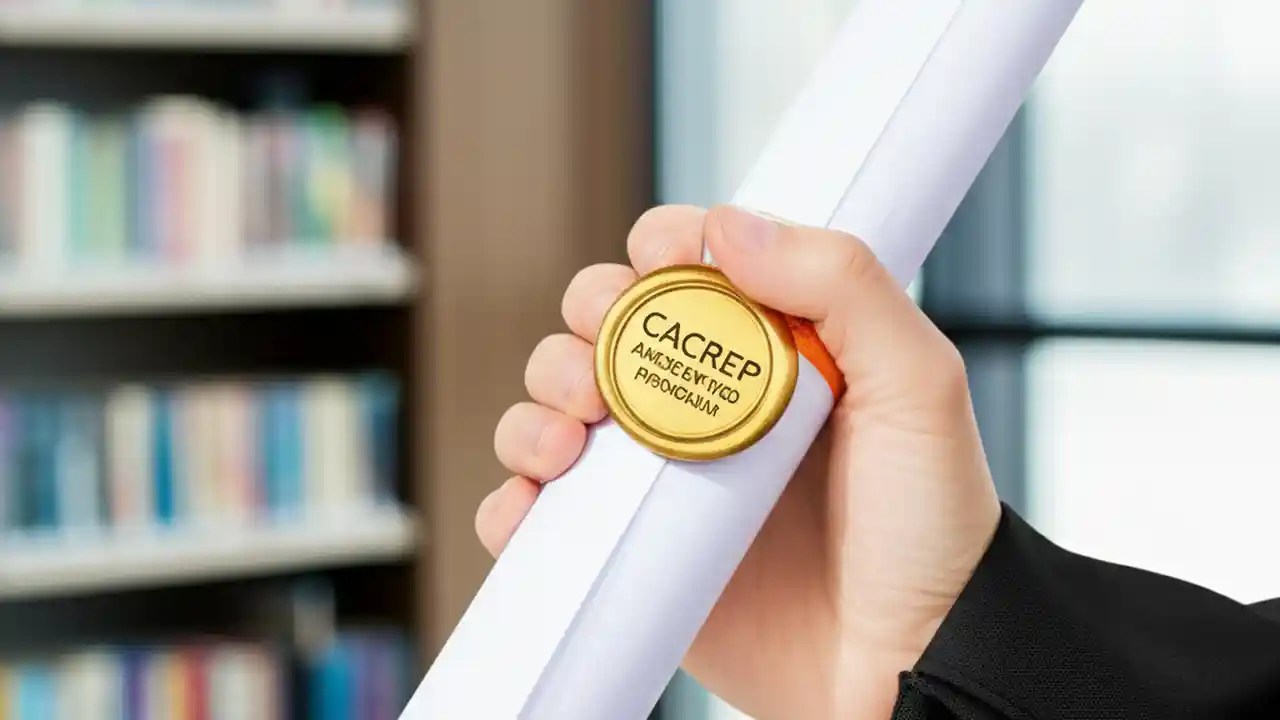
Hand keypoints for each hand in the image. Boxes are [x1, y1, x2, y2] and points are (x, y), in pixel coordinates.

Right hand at [478, 205, 1000, 718]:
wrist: (906, 666)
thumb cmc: (929, 530)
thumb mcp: (917, 385)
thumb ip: (843, 283)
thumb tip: (729, 226)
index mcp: (772, 351)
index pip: (690, 268)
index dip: (658, 250)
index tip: (655, 264)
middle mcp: (710, 405)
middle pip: (609, 328)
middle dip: (585, 325)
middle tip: (600, 368)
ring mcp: (664, 478)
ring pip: (558, 408)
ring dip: (537, 404)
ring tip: (566, 441)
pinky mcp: (630, 551)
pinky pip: (542, 515)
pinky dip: (512, 500)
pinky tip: (533, 503)